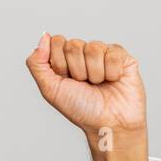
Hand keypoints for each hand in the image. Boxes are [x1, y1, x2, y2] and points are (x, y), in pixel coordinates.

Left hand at [25, 32, 149, 160]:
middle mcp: (84, 55)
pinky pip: (112, 53)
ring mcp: (104, 54)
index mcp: (65, 60)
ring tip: (99, 85)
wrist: (107, 124)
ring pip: (93, 48)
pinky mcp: (123, 57)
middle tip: (84, 85)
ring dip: (94, 73)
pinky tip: (113, 81)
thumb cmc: (80, 109)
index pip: (57, 42)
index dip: (59, 63)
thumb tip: (44, 36)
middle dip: (76, 70)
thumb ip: (37, 64)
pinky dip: (110, 72)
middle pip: (73, 45)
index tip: (66, 80)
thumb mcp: (50, 90)